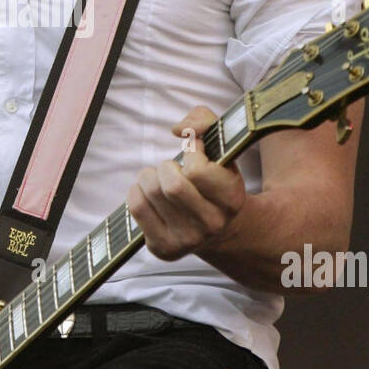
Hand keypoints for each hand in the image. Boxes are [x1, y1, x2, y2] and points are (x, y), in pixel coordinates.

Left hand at [127, 104, 246, 259]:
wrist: (216, 228)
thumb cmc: (213, 178)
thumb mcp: (220, 146)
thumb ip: (204, 120)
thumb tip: (179, 128)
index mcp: (232, 199)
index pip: (197, 170)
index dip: (190, 152)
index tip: (194, 153)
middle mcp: (213, 224)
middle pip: (172, 186)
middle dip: (166, 167)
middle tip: (172, 168)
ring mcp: (188, 240)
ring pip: (152, 192)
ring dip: (149, 176)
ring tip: (159, 179)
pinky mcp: (165, 248)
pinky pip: (137, 207)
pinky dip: (136, 191)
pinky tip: (148, 194)